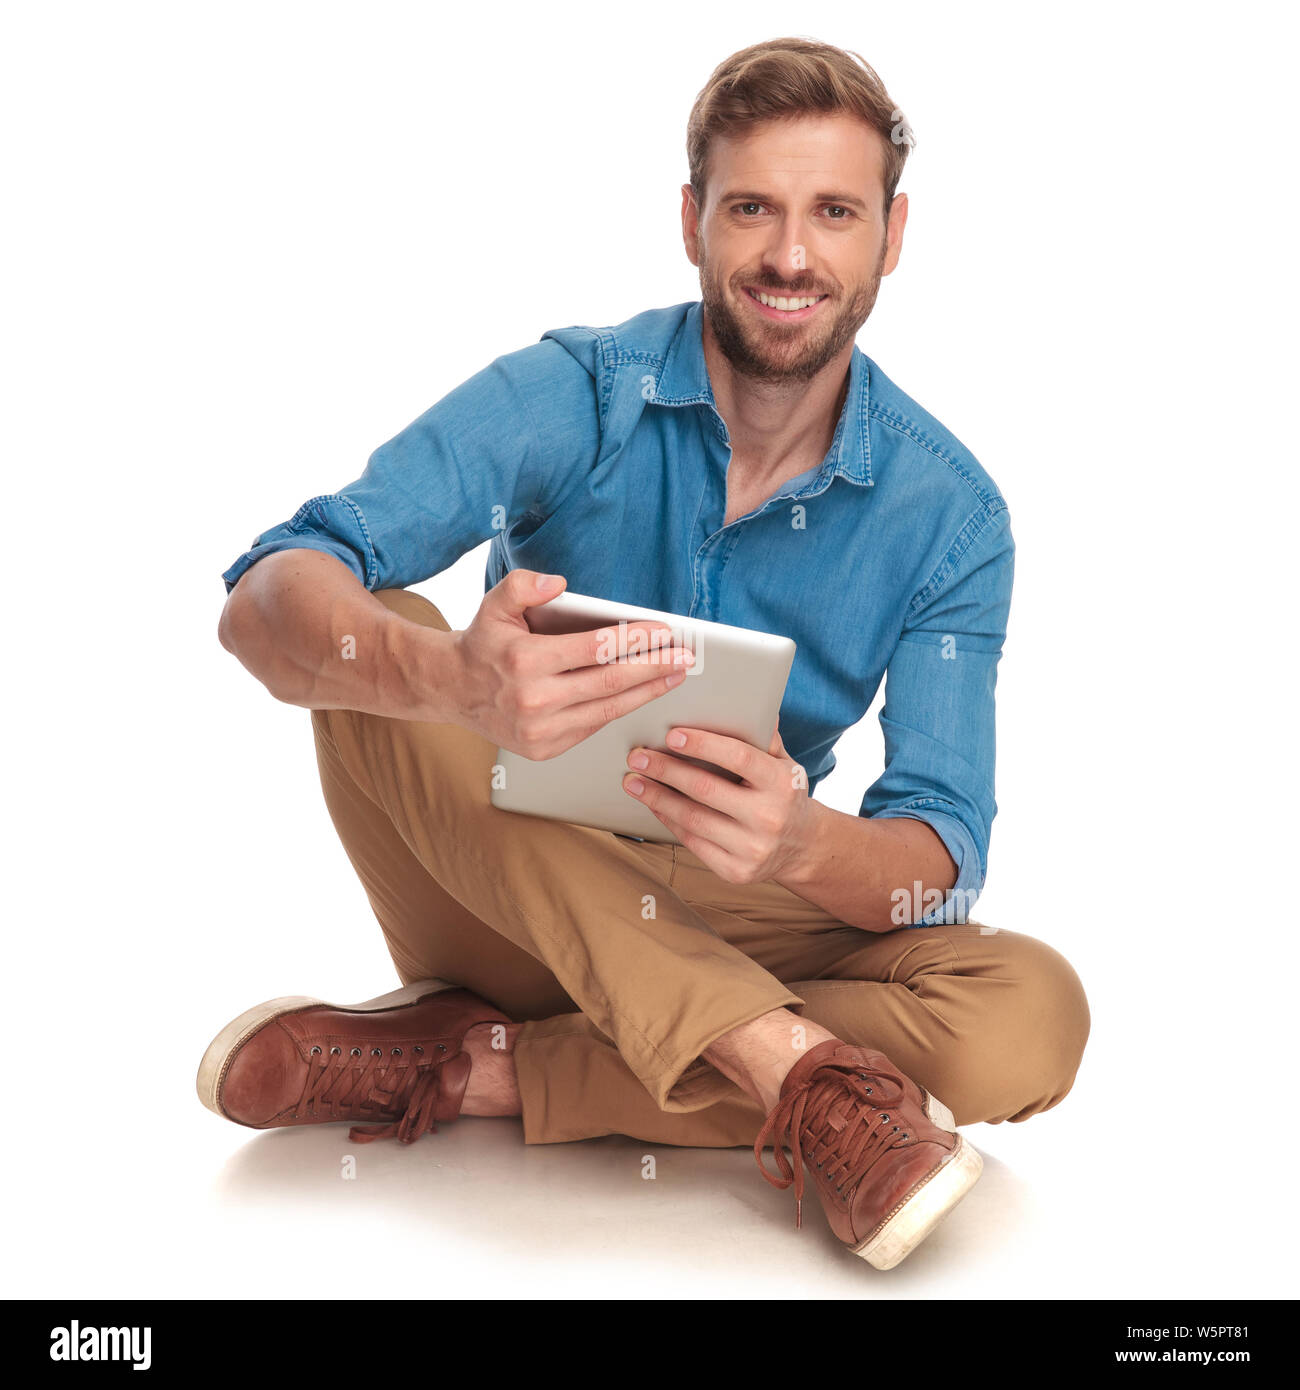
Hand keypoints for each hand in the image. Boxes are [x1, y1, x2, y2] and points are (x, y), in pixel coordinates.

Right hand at [449, 569, 692, 758]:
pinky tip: (639, 694)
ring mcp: (540, 730)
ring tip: (673, 675)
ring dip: (647, 692)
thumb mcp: (495, 604)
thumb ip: (524, 585)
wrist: (452, 690)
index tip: (665, 632)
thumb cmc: (483, 644)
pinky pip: (592, 727)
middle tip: (684, 656)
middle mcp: (533, 699)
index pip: (596, 647)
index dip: (636, 639)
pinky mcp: (544, 749)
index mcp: (525, 660)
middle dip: (654, 667)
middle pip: (611, 681)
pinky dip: (618, 709)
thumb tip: (558, 584)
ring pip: (608, 709)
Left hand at [621, 723, 815, 883]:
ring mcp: (752, 848)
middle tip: (637, 757)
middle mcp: (769, 817)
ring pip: (692, 819)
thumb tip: (746, 701)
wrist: (802, 847)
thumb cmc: (784, 795)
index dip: (702, 745)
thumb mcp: (785, 764)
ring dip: (656, 797)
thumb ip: (765, 738)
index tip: (671, 735)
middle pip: (705, 789)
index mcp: (783, 784)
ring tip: (633, 781)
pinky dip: (668, 820)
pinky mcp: (735, 871)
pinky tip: (653, 804)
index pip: (738, 757)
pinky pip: (692, 842)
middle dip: (665, 770)